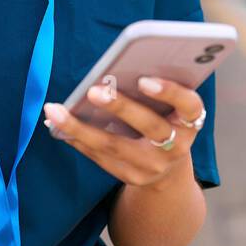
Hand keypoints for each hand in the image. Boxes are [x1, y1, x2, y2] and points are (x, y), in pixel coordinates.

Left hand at [43, 76, 204, 189]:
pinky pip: (100, 157)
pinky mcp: (131, 177)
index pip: (190, 105)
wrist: (169, 170)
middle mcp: (176, 146)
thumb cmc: (167, 122)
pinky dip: (78, 139)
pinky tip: (58, 125)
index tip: (144, 80)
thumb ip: (158, 91)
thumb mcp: (173, 109)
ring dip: (81, 127)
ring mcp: (154, 166)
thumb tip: (117, 68)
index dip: (170, 92)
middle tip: (94, 90)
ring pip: (115, 146)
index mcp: (191, 122)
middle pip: (150, 126)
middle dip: (121, 107)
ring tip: (55, 110)